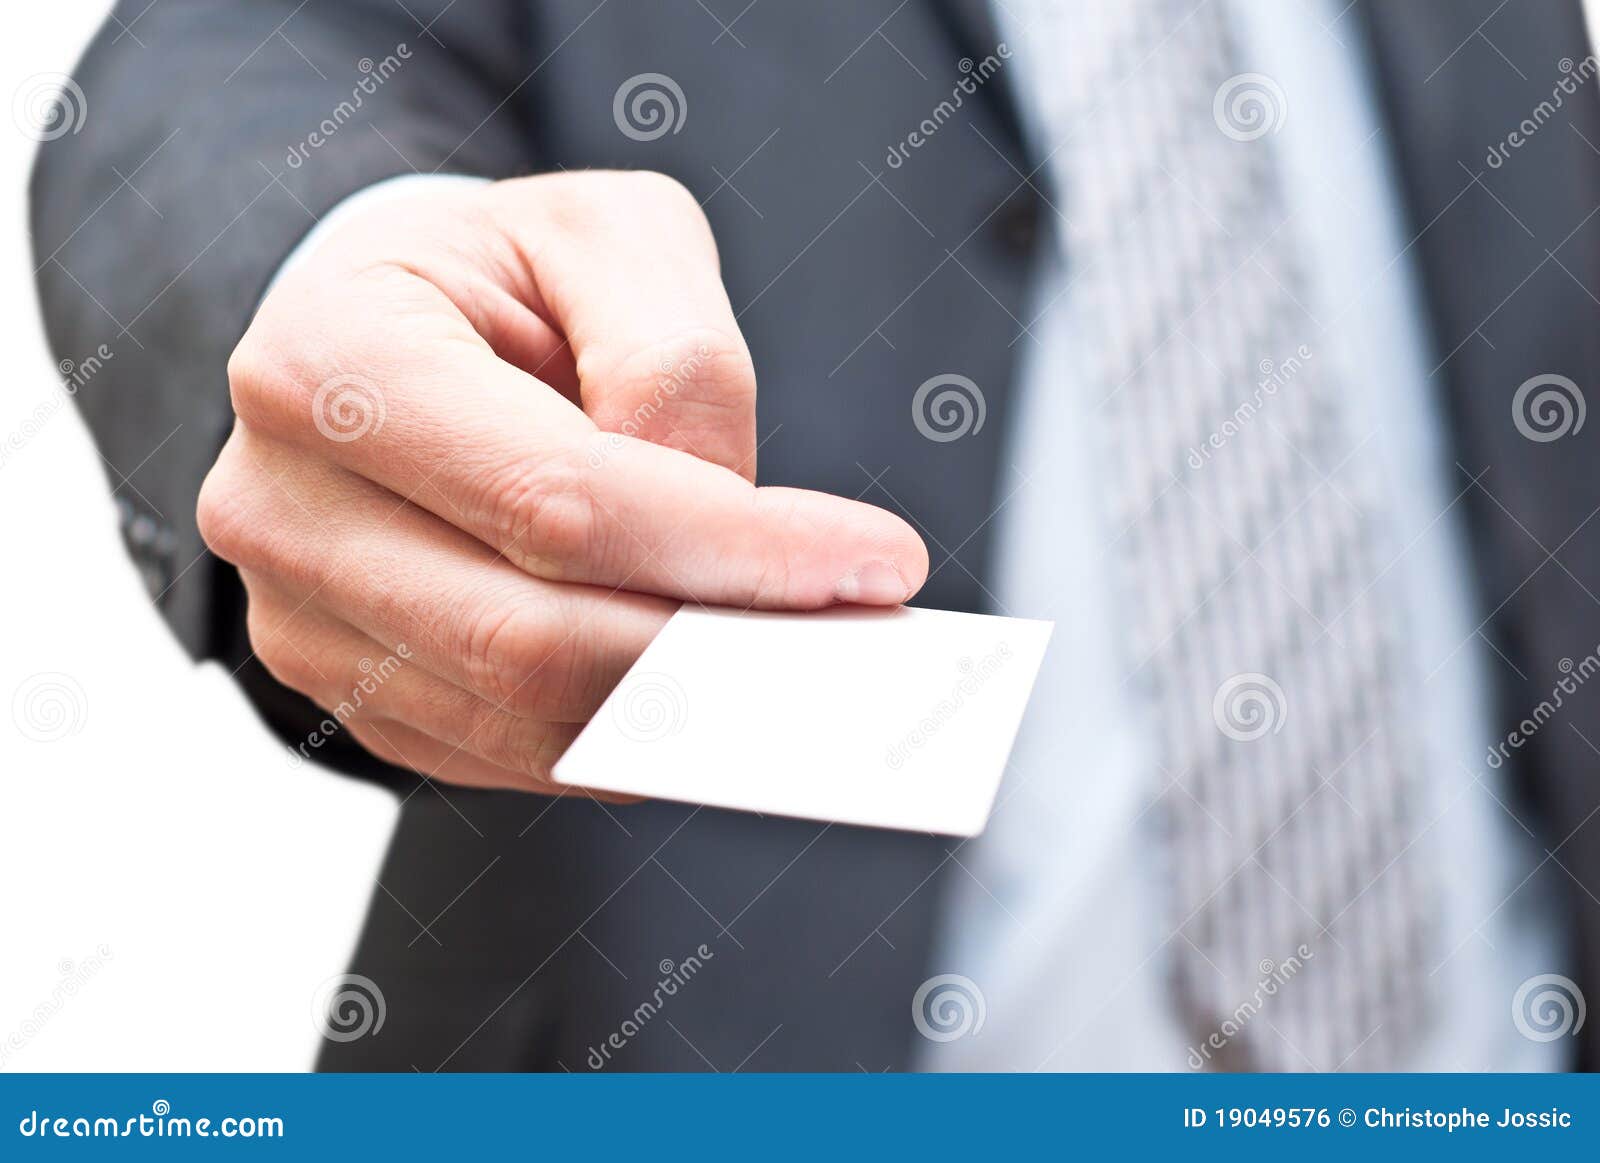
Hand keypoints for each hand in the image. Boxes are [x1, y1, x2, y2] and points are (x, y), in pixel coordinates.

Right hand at [197, 171, 927, 793]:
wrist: (389, 328)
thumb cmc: (504, 275)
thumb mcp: (606, 238)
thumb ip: (675, 362)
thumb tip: (732, 527)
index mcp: (327, 362)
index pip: (556, 498)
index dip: (731, 549)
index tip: (876, 565)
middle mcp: (283, 507)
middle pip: (535, 640)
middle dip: (721, 653)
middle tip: (858, 646)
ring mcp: (302, 619)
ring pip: (528, 720)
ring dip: (690, 713)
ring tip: (810, 669)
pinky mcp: (351, 690)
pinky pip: (514, 754)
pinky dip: (633, 736)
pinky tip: (714, 690)